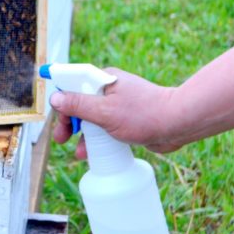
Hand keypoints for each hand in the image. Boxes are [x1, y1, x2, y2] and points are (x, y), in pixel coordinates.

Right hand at [49, 68, 181, 156]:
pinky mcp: (127, 120)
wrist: (178, 124)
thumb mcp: (105, 111)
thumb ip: (78, 105)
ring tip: (80, 152)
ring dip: (83, 135)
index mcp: (103, 80)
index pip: (73, 84)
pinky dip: (98, 140)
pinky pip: (105, 129)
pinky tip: (94, 152)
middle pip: (80, 103)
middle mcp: (110, 90)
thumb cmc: (144, 114)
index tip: (55, 116)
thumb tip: (55, 98)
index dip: (61, 100)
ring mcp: (119, 105)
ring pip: (92, 119)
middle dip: (69, 122)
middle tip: (62, 138)